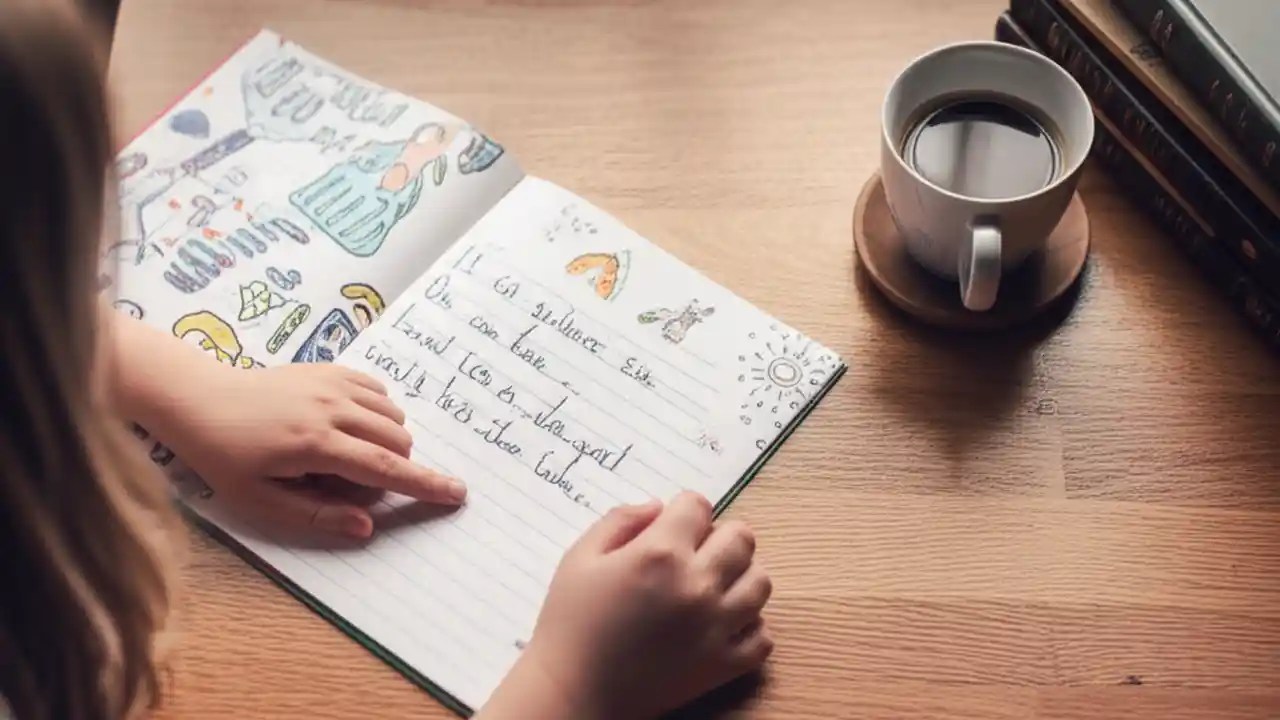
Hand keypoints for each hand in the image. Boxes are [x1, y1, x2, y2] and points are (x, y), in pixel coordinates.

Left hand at [156, 361, 464, 539]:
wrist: (200, 398)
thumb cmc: (225, 457)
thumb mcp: (260, 500)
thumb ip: (316, 514)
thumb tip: (367, 525)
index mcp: (315, 444)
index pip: (385, 469)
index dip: (424, 484)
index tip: (457, 494)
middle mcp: (332, 408)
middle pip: (397, 441)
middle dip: (393, 467)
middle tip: (348, 480)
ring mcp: (333, 383)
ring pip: (393, 416)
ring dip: (386, 440)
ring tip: (345, 452)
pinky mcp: (331, 368)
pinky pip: (379, 392)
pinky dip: (376, 413)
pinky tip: (347, 424)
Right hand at [481, 492, 772, 719]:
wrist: (574, 692)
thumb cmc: (570, 623)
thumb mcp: (580, 557)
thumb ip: (621, 520)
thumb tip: (658, 507)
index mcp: (660, 554)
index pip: (699, 505)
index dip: (682, 511)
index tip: (669, 527)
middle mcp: (697, 585)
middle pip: (741, 537)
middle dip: (717, 536)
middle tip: (692, 553)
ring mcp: (717, 627)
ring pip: (760, 582)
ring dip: (739, 576)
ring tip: (711, 586)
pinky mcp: (724, 665)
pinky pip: (763, 636)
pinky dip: (748, 626)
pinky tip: (720, 624)